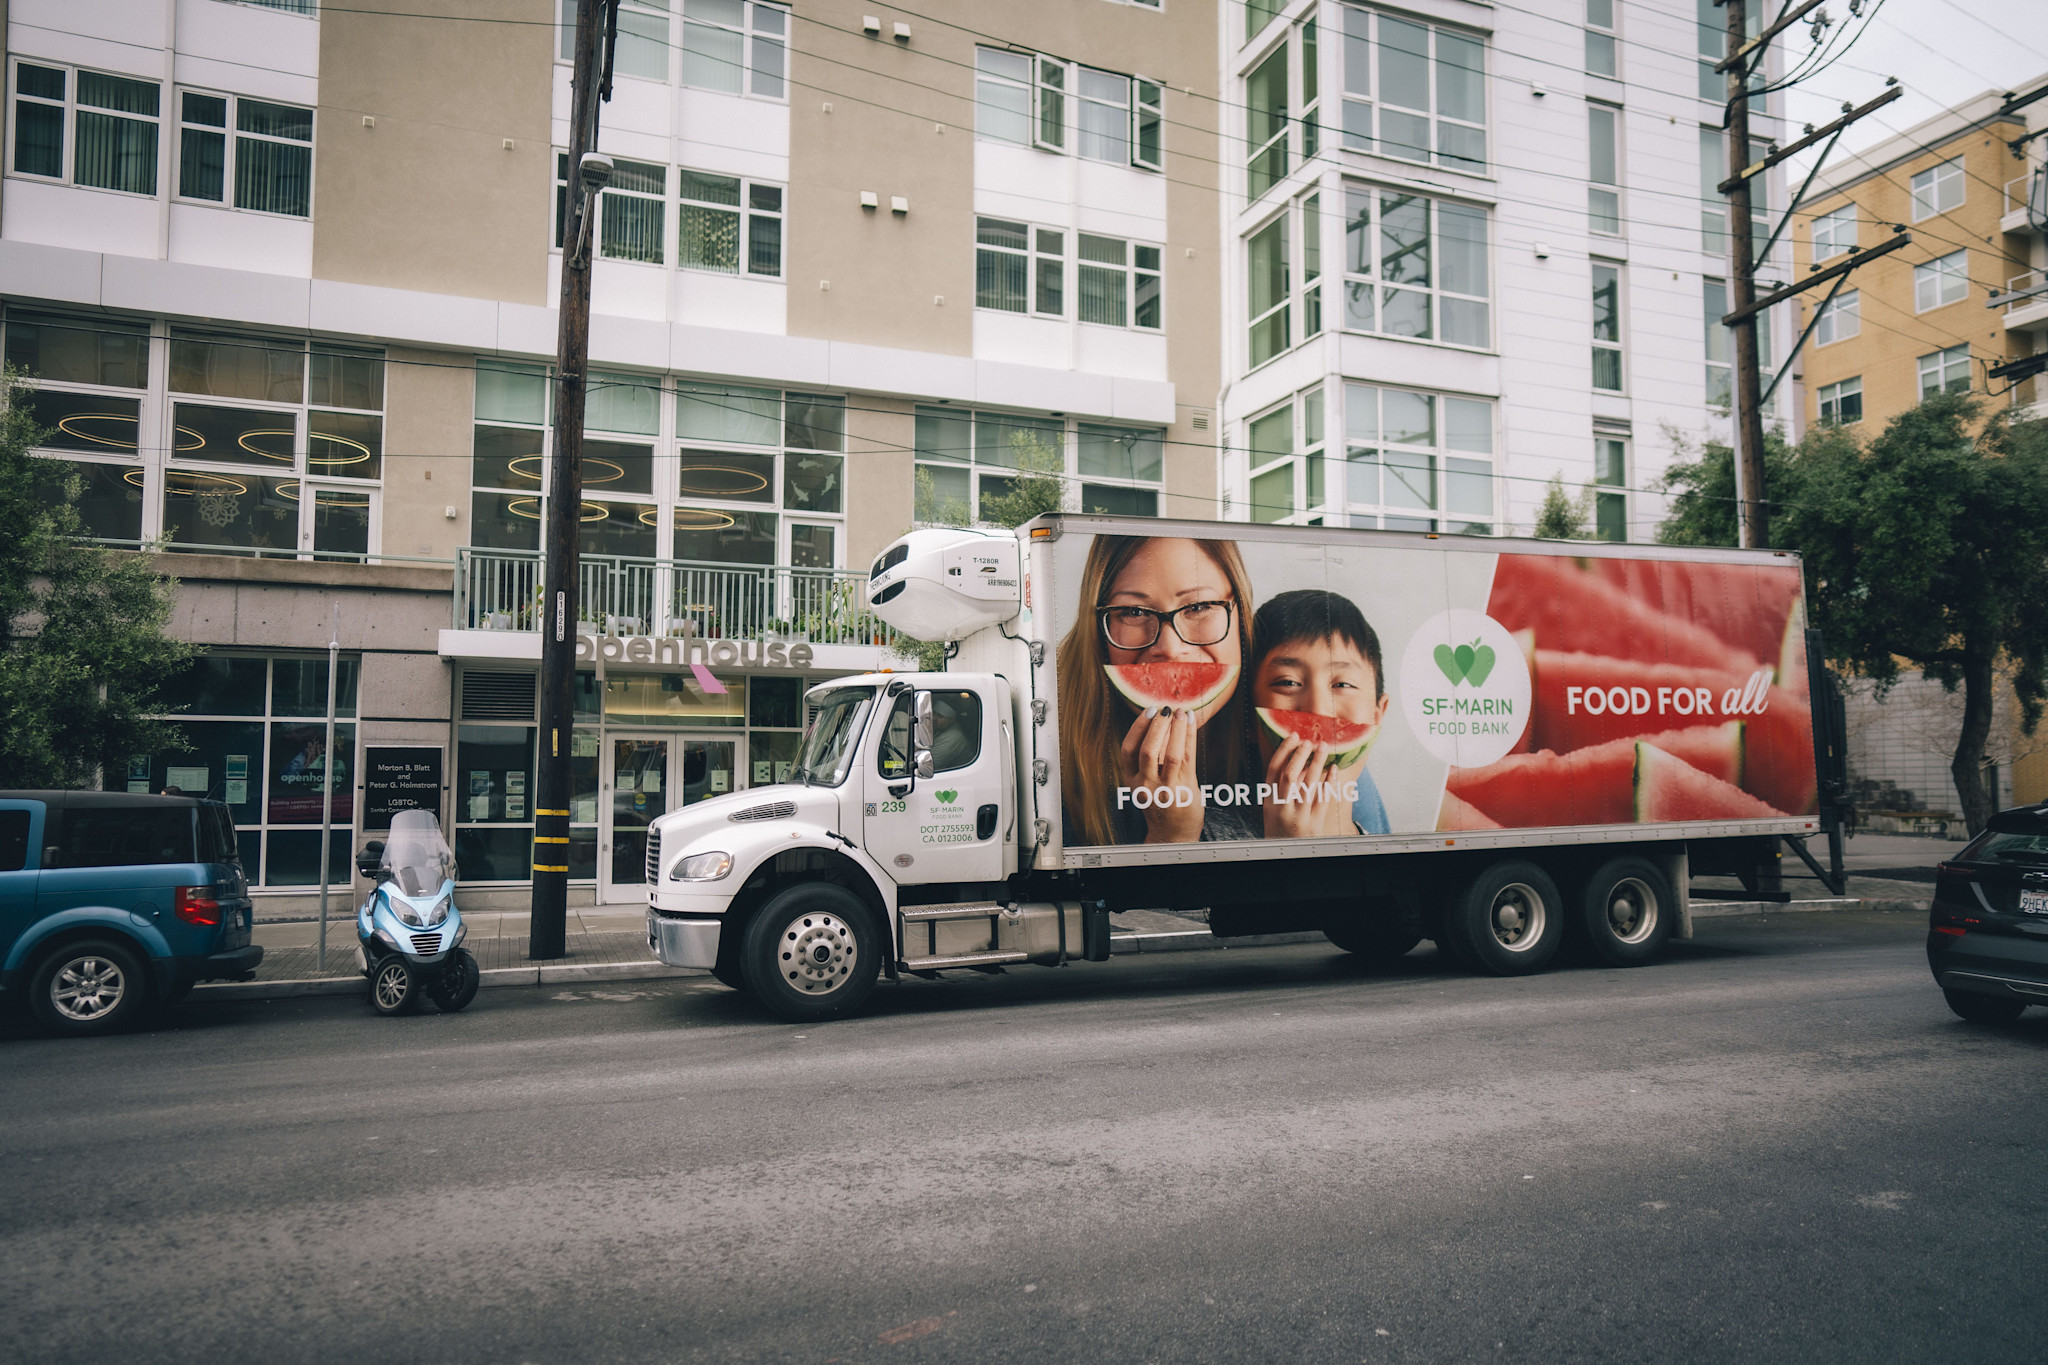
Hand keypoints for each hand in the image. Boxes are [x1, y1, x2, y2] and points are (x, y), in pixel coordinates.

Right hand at [1120, 707, 1203, 842]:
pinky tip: (1190, 724)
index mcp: (1131, 781)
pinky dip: (1189, 737)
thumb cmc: (1160, 804)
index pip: (1128, 749)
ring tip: (1181, 712)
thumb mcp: (1144, 784)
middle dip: (1157, 725)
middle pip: (1148, 749)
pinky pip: (1188, 758)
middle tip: (1165, 709)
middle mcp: (1146, 785)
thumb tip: (1158, 724)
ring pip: (1171, 753)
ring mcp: (1166, 789)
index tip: (1148, 711)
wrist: (1173, 834)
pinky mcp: (1185, 789)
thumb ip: (1146, 761)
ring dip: (1176, 729)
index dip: (1137, 727)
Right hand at [1261, 735, 1346, 838]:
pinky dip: (1329, 781)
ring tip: (1324, 747)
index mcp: (1269, 801)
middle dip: (1300, 755)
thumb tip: (1299, 759)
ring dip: (1317, 763)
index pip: (1273, 770)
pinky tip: (1333, 769)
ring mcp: (1298, 816)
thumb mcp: (1273, 808)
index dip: (1284, 751)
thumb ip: (1282, 787)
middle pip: (1290, 775)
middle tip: (1310, 741)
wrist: (1285, 854)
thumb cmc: (1280, 827)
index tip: (1294, 736)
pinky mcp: (1314, 823)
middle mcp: (1282, 808)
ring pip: (1308, 784)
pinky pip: (1323, 798)